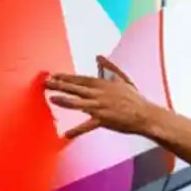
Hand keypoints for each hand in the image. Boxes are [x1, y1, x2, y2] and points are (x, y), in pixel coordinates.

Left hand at [45, 56, 161, 139]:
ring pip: (78, 103)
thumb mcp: (122, 78)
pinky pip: (88, 126)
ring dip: (64, 100)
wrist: (145, 114)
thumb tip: (98, 56)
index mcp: (103, 84)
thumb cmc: (134, 97)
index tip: (54, 75)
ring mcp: (101, 107)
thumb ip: (109, 67)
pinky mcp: (104, 120)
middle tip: (46, 83)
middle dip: (60, 85)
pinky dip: (77, 131)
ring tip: (51, 98)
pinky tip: (66, 134)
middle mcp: (100, 94)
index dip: (66, 77)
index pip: (81, 79)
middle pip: (76, 88)